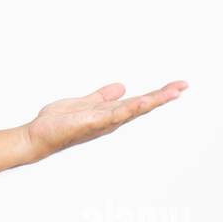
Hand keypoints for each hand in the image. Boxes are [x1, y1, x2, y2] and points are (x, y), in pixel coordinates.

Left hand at [24, 80, 187, 161]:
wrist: (38, 136)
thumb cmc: (59, 123)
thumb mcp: (84, 103)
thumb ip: (101, 96)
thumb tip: (122, 86)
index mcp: (110, 112)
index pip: (138, 101)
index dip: (158, 94)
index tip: (177, 86)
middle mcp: (110, 119)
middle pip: (142, 106)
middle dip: (163, 97)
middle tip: (183, 86)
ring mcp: (103, 122)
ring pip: (133, 110)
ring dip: (152, 101)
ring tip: (172, 93)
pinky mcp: (91, 123)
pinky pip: (113, 114)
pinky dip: (128, 109)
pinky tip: (141, 101)